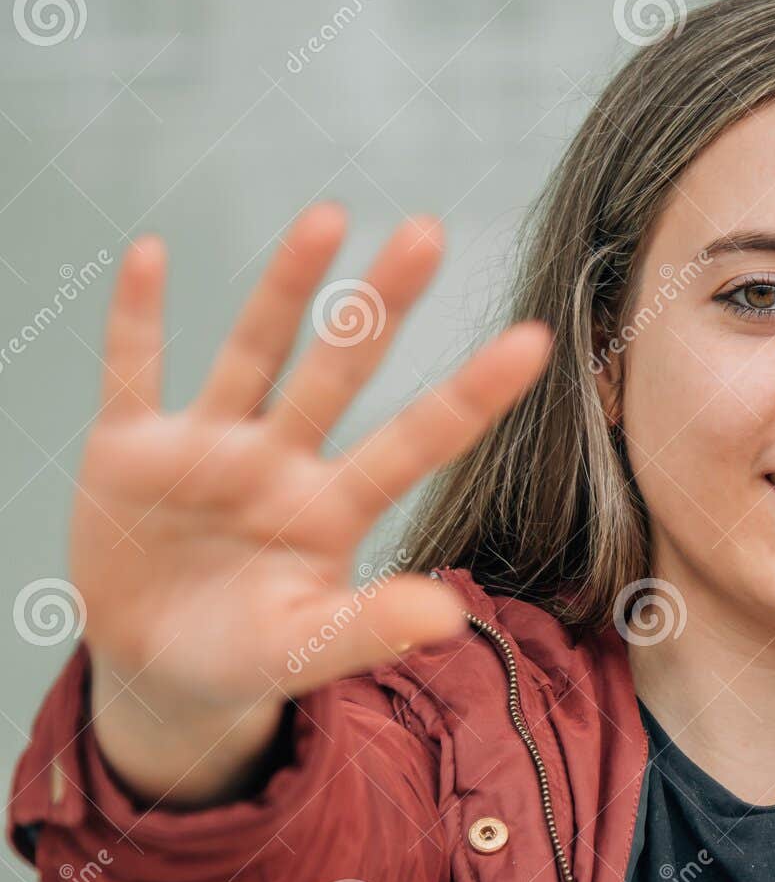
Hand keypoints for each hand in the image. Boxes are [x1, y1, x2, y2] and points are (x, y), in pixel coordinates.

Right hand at [73, 203, 550, 800]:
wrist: (156, 664)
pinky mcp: (132, 446)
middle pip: (341, 369)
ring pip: (253, 351)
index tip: (535, 340)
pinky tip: (149, 255)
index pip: (418, 441)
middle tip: (429, 233)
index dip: (472, 393)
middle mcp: (282, 460)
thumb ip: (369, 629)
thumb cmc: (246, 653)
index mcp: (334, 508)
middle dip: (382, 305)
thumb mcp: (302, 650)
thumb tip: (449, 617)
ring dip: (285, 286)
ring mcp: (209, 445)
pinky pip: (134, 372)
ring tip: (329, 217)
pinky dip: (136, 319)